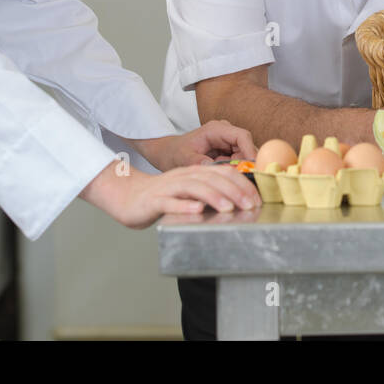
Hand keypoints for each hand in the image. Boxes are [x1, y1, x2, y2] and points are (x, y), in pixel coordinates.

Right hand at [81, 159, 261, 228]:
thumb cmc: (162, 196)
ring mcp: (168, 188)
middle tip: (249, 205)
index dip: (242, 184)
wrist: (126, 195)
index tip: (257, 198)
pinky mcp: (154, 200)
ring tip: (228, 208)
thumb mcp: (189, 191)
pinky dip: (184, 206)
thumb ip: (210, 192)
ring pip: (193, 188)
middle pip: (212, 179)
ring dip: (213, 197)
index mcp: (194, 173)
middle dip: (234, 191)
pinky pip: (170, 202)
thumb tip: (239, 200)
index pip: (223, 172)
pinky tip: (196, 211)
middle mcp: (184, 177)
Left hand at [130, 120, 256, 170]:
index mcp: (216, 129)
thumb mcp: (183, 159)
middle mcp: (225, 133)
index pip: (242, 136)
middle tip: (238, 180)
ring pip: (245, 156)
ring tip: (223, 178)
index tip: (253, 168)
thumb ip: (198, 162)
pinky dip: (234, 171)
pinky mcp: (228, 151)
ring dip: (238, 169)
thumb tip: (215, 168)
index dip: (250, 151)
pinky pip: (238, 162)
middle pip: (247, 147)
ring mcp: (227, 142)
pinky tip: (222, 177)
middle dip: (245, 164)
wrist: (168, 153)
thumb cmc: (174, 153)